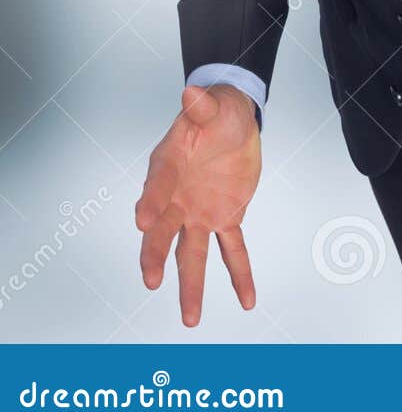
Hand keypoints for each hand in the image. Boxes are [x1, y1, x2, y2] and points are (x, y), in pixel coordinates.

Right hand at [135, 85, 261, 326]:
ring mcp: (199, 213)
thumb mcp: (210, 106)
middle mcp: (176, 199)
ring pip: (192, 255)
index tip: (143, 220)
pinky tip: (248, 301)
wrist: (232, 118)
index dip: (150, 204)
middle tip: (152, 280)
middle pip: (163, 233)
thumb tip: (191, 92)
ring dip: (192, 286)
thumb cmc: (213, 113)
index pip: (154, 190)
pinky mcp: (225, 217)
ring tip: (191, 319)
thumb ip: (200, 106)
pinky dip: (240, 275)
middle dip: (156, 258)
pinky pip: (233, 250)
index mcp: (166, 171)